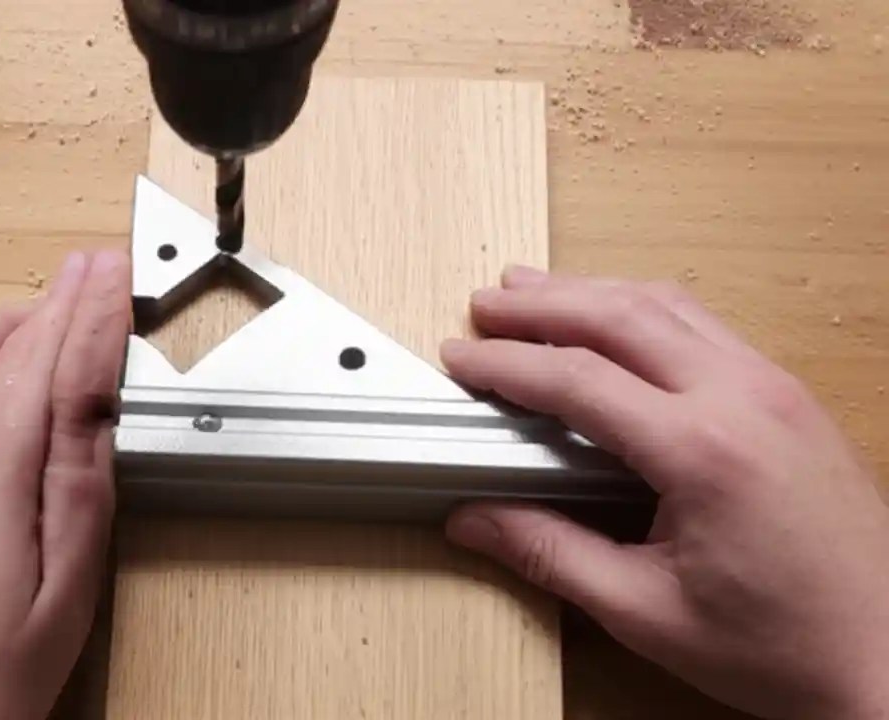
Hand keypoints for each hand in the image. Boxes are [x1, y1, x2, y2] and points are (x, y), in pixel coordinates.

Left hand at [0, 251, 131, 719]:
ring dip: (1, 327)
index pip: (46, 369)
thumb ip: (76, 482)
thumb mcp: (66, 580)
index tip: (112, 269)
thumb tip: (92, 398)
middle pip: (0, 357)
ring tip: (39, 299)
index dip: (85, 313)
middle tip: (92, 266)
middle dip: (52, 304)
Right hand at [441, 267, 888, 719]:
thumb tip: (475, 520)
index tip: (461, 358)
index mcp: (704, 451)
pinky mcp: (791, 398)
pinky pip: (706, 325)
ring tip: (535, 290)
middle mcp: (745, 399)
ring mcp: (776, 390)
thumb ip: (550, 554)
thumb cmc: (785, 646)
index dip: (507, 363)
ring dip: (594, 292)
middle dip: (543, 303)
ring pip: (669, 306)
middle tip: (486, 305)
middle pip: (622, 316)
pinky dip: (644, 309)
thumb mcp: (647, 611)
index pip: (579, 378)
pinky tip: (616, 320)